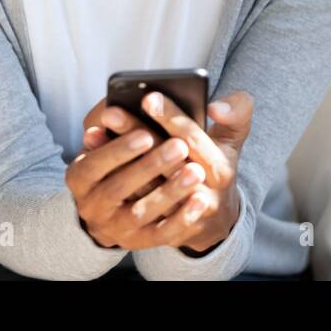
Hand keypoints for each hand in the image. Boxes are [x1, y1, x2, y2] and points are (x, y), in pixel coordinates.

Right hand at [65, 117, 207, 251]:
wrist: (116, 208)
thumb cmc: (117, 163)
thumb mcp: (105, 146)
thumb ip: (110, 130)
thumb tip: (108, 112)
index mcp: (79, 177)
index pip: (93, 164)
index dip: (118, 150)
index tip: (145, 134)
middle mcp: (91, 206)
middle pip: (118, 187)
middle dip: (149, 166)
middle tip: (179, 146)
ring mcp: (115, 227)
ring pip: (141, 211)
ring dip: (169, 192)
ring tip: (196, 171)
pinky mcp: (139, 242)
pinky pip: (161, 233)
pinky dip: (181, 218)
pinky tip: (200, 200)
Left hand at [77, 90, 252, 255]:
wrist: (212, 221)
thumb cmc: (214, 167)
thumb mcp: (232, 141)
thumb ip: (236, 114)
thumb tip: (215, 106)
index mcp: (218, 167)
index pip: (193, 139)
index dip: (171, 118)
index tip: (149, 98)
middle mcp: (200, 194)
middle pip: (163, 162)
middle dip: (136, 133)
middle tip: (111, 111)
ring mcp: (174, 215)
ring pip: (143, 188)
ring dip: (118, 160)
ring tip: (95, 131)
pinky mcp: (155, 232)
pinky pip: (128, 206)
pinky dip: (111, 181)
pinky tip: (93, 160)